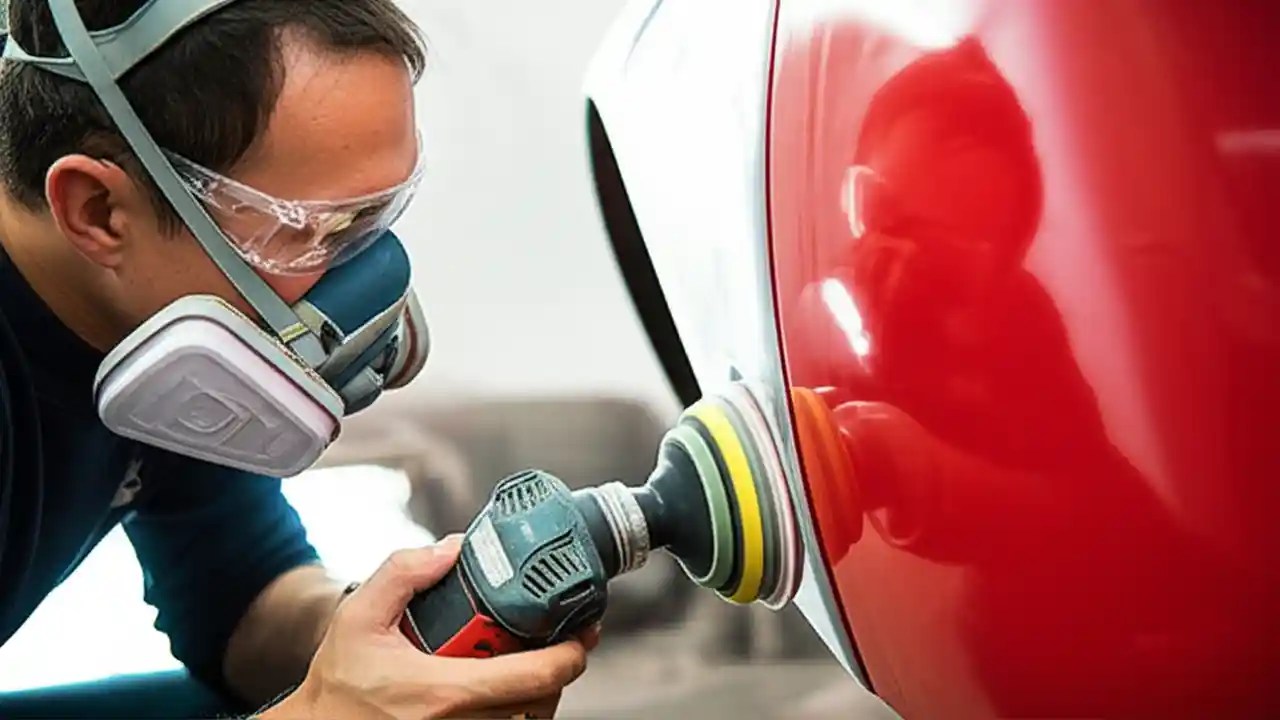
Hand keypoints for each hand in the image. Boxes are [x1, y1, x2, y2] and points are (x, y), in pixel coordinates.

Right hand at [259, 537, 595, 719]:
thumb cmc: (338, 682)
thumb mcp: (358, 616)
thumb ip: (403, 573)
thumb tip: (452, 547)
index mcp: (445, 691)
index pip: (536, 677)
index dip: (571, 653)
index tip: (583, 630)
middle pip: (543, 699)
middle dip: (559, 665)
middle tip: (562, 635)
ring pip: (530, 718)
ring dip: (540, 689)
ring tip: (535, 658)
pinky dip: (518, 707)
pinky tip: (508, 683)